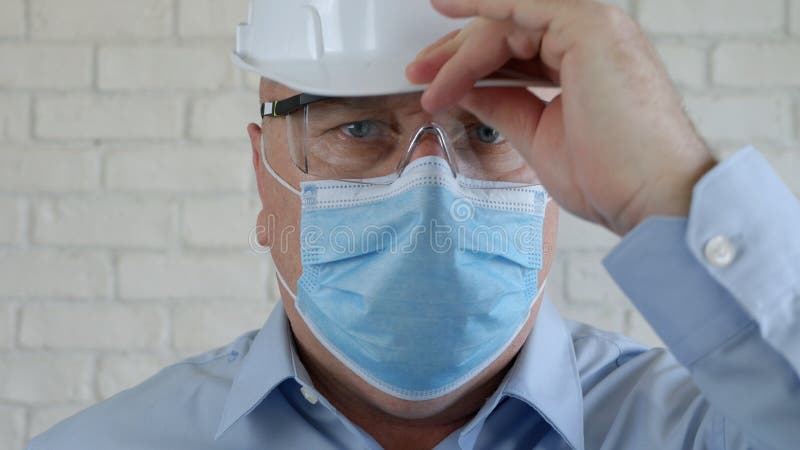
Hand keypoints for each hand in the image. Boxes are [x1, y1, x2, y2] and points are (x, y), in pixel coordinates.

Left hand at [406, 0, 717, 235]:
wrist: (649, 198)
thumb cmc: (611, 177)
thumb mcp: (537, 135)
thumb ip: (504, 105)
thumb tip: (467, 92)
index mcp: (586, 59)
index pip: (516, 45)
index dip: (469, 62)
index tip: (433, 84)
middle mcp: (593, 36)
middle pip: (507, 26)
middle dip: (455, 51)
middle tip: (418, 74)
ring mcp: (595, 26)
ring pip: (508, 17)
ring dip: (460, 46)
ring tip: (425, 75)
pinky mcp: (590, 27)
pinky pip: (520, 4)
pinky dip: (482, 7)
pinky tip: (449, 11)